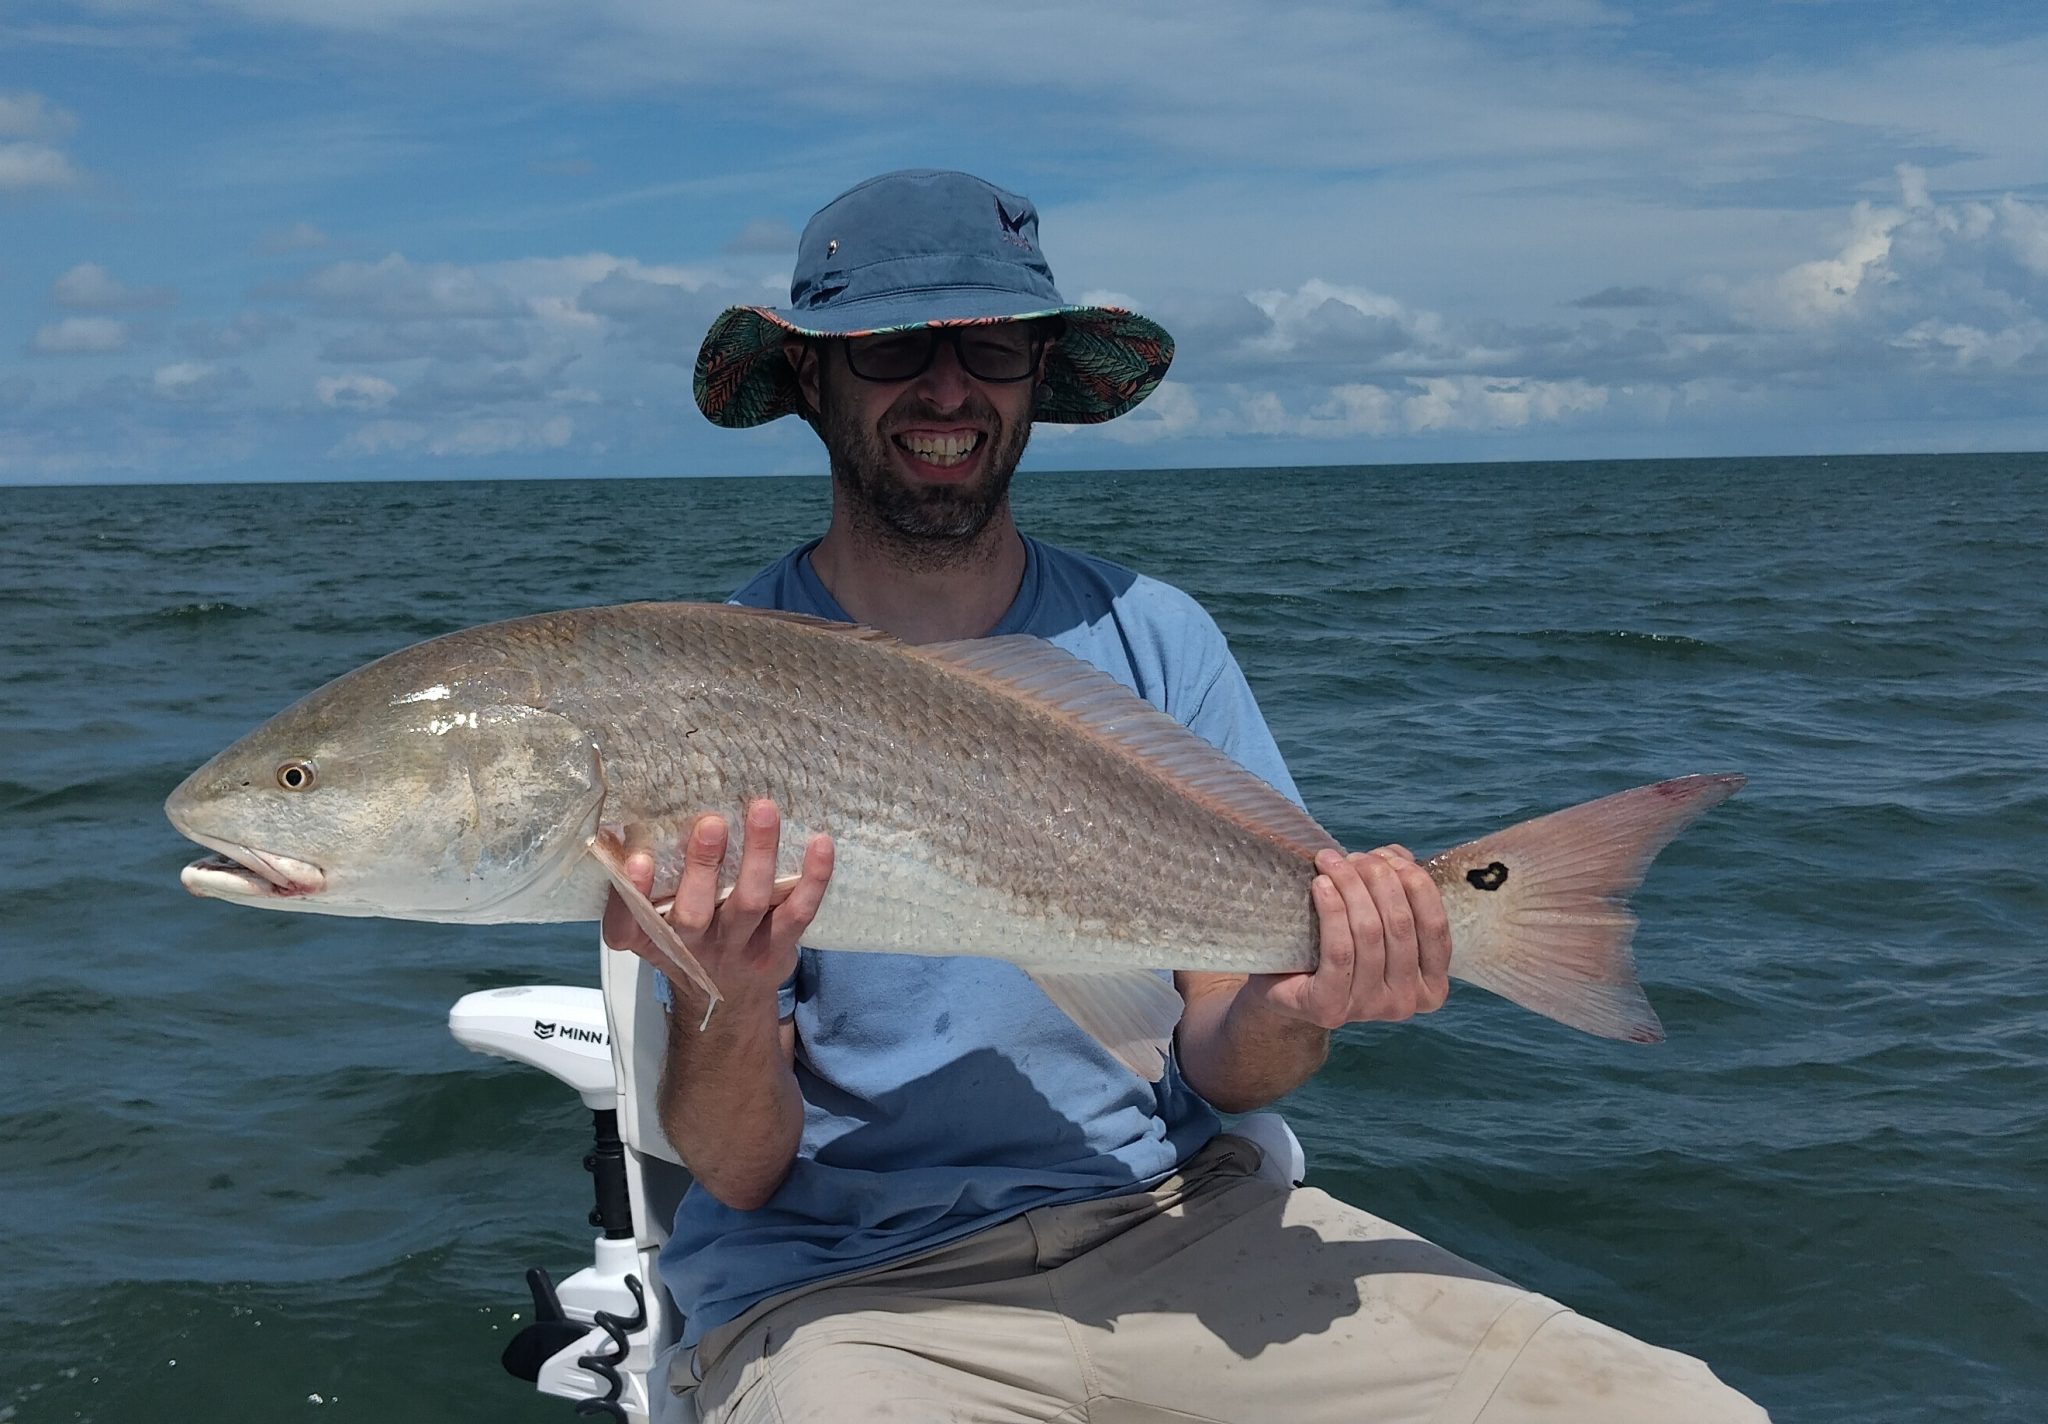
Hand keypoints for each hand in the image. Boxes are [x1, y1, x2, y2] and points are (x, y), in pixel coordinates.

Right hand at [602, 798, 833, 1006]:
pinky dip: (813, 879)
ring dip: (758, 856)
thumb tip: (616, 828)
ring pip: (749, 903)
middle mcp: (693, 947)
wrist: (731, 1003)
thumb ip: (638, 888)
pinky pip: (798, 914)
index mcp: (653, 938)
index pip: (628, 925)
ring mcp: (738, 949)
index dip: (630, 895)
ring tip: (763, 811)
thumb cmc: (688, 945)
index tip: (636, 860)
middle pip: (693, 912)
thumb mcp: (652, 929)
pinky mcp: (778, 948)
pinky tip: (820, 843)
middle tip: (711, 822)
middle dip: (701, 867)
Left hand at [1245, 844, 1450, 1029]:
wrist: (1286, 986)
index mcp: (1431, 986)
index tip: (1386, 855)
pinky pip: (1339, 951)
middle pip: (1400, 924)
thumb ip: (1397, 889)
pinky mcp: (1331, 1008)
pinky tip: (1321, 885)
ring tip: (1330, 862)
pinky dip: (1332, 910)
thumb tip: (1399, 855)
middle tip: (1353, 856)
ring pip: (1368, 932)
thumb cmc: (1340, 947)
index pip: (1435, 926)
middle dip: (1378, 878)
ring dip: (1350, 886)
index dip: (1415, 883)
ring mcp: (1369, 1009)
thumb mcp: (1378, 919)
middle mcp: (1406, 1003)